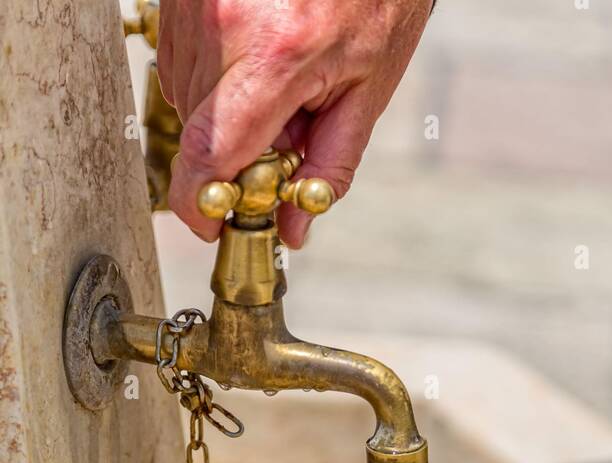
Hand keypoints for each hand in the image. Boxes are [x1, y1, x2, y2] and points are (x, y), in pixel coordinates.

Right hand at [158, 0, 432, 245]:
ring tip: (275, 80)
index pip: (212, 153)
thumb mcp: (367, 88)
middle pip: (199, 130)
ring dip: (221, 110)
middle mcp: (225, 24)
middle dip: (234, 151)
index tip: (211, 224)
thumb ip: (330, 163)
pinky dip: (211, 73)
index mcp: (278, 58)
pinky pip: (179, 56)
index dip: (202, 202)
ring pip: (184, 95)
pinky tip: (253, 53)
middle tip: (283, 135)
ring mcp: (197, 2)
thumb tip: (292, 227)